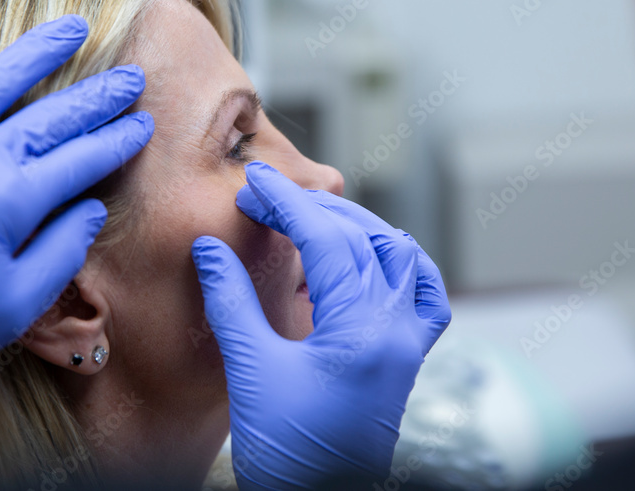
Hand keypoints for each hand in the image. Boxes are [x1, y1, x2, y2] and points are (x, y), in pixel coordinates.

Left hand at [0, 15, 152, 488]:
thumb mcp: (12, 307)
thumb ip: (60, 253)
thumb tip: (89, 211)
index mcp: (13, 200)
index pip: (83, 159)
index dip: (118, 141)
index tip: (142, 125)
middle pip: (52, 115)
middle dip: (98, 96)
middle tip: (129, 77)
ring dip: (38, 53)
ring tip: (72, 29)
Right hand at [191, 161, 450, 489]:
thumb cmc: (286, 452)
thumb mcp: (251, 372)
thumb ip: (230, 302)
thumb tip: (209, 248)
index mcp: (362, 331)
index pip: (327, 239)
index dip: (287, 203)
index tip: (255, 182)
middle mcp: (397, 331)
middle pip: (364, 238)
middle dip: (314, 208)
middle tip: (268, 198)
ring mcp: (408, 344)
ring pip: (397, 257)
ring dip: (355, 226)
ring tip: (310, 218)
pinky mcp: (407, 359)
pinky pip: (425, 295)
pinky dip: (403, 264)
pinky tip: (377, 255)